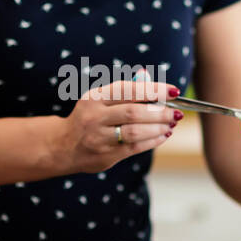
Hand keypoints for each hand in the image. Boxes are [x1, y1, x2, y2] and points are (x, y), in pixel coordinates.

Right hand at [59, 79, 180, 173]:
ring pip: (135, 132)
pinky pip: (135, 147)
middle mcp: (95, 117)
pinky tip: (163, 135)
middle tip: (176, 112)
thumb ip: (125, 91)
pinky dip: (153, 140)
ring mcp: (99, 138)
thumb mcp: (99, 99)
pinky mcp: (106, 155)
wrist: (63, 146)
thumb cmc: (90, 117)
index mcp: (94, 97)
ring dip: (158, 127)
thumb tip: (155, 84)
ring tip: (171, 124)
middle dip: (160, 112)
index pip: (128, 90)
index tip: (173, 91)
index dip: (154, 90)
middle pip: (134, 112)